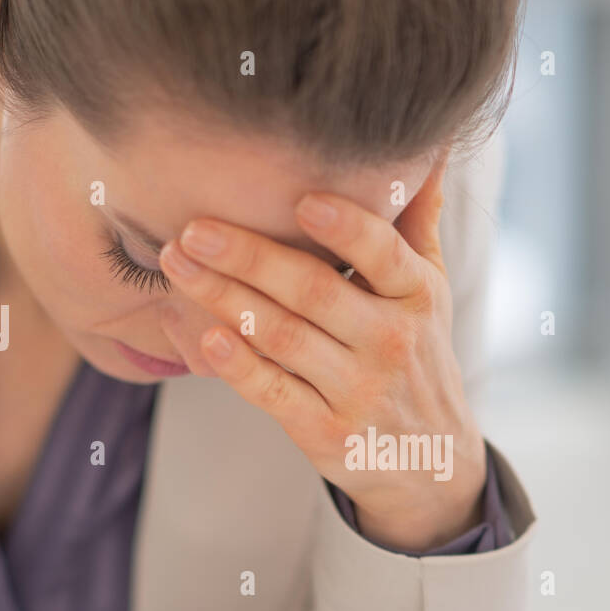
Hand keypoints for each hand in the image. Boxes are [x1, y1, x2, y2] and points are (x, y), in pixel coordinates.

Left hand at [157, 157, 486, 552]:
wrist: (432, 462)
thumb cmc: (417, 358)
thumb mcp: (429, 293)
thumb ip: (416, 224)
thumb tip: (427, 148)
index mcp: (416, 297)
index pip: (383, 255)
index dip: (344, 228)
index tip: (299, 199)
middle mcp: (390, 342)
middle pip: (314, 292)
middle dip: (249, 257)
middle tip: (193, 229)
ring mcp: (357, 391)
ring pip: (284, 338)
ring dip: (225, 299)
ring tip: (177, 264)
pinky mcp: (325, 432)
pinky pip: (273, 393)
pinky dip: (237, 366)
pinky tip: (203, 336)